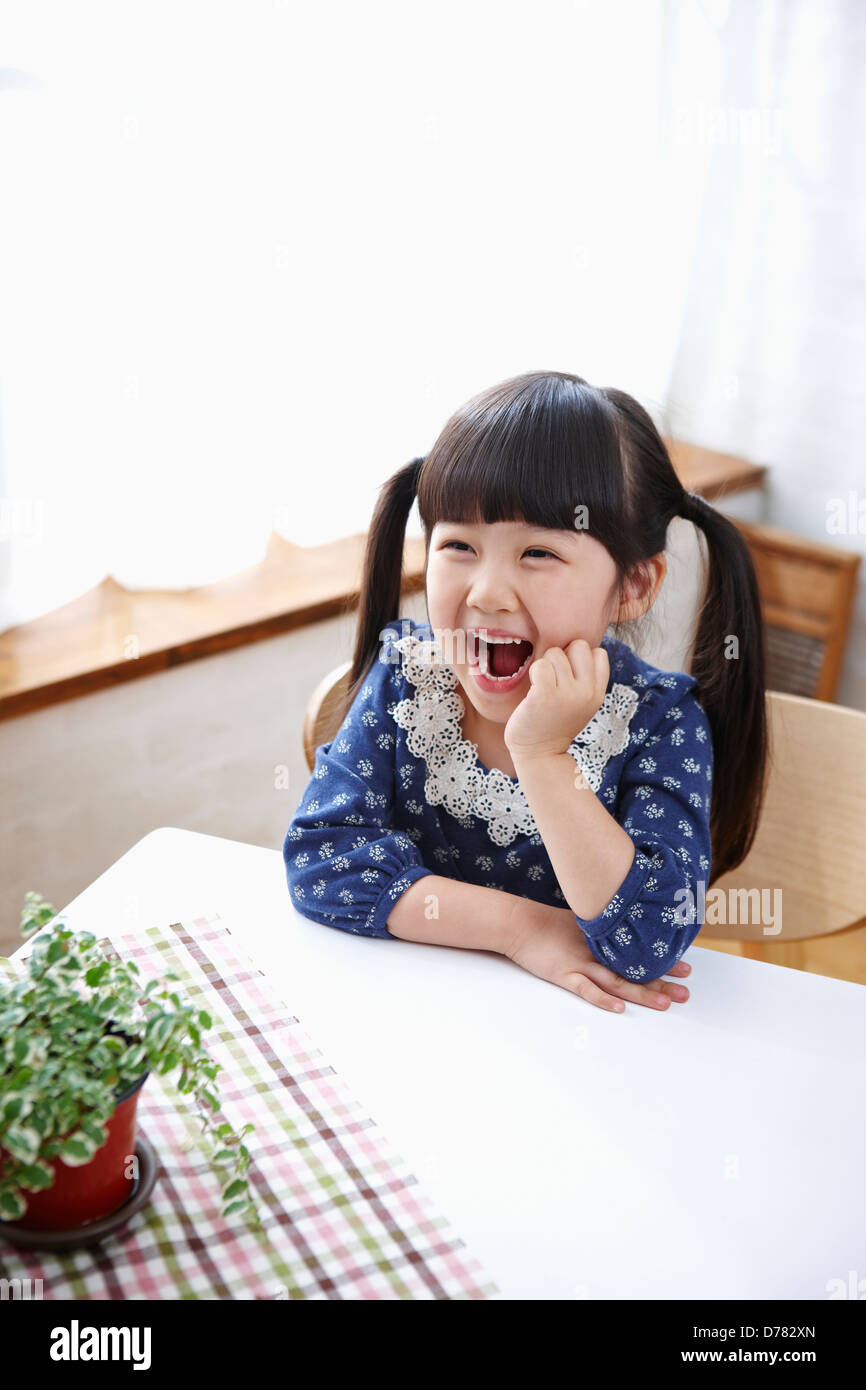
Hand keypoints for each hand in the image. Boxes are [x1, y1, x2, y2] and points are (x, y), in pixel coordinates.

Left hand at [504, 639, 608, 761]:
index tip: (568, 676)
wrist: (539, 754)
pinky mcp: (545, 696)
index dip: (579, 658)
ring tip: (542, 687)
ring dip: (544, 665)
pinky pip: (540, 665)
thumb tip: (574, 644)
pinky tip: (533, 689)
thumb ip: (584, 677)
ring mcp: (568, 694)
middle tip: (553, 679)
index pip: (598, 652)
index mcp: (598, 692)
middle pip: (578, 645)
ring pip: (555, 653)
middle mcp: (587, 692)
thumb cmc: (554, 721)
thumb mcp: (581, 701)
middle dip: (562, 656)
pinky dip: (534, 672)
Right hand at [504, 899, 691, 1012]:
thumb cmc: (549, 923)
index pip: (638, 954)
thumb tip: (627, 934)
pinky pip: (585, 989)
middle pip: (634, 971)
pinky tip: (619, 1008)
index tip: (686, 968)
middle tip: (686, 993)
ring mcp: (580, 964)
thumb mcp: (583, 921)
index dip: (662, 963)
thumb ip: (604, 931)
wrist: (519, 923)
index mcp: (603, 940)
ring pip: (616, 982)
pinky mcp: (563, 975)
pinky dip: (602, 999)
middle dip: (662, 982)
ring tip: (666, 1003)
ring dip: (642, 993)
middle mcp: (596, 953)